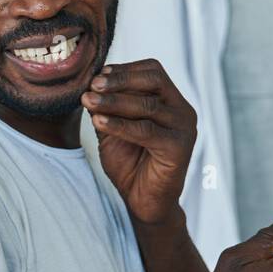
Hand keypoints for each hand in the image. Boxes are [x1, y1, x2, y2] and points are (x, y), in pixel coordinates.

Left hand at [81, 58, 196, 224]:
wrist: (142, 201)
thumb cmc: (129, 163)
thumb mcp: (113, 129)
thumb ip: (106, 107)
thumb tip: (89, 84)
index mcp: (170, 101)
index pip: (152, 71)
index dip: (123, 70)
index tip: (96, 75)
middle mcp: (182, 110)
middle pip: (154, 80)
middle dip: (120, 80)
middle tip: (92, 85)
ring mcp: (184, 127)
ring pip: (147, 105)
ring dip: (113, 101)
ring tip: (88, 101)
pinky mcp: (180, 147)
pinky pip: (146, 130)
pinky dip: (119, 124)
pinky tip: (98, 121)